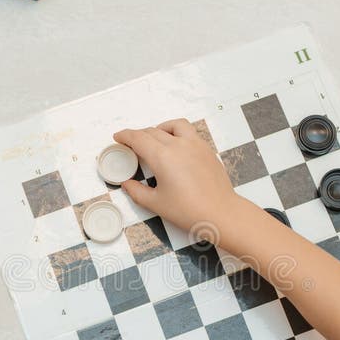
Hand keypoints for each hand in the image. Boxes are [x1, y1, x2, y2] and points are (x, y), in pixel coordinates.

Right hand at [114, 119, 242, 238]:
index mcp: (163, 157)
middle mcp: (179, 145)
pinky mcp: (207, 150)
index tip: (118, 137)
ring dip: (160, 128)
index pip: (138, 139)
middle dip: (139, 135)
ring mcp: (195, 145)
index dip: (125, 136)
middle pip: (153, 131)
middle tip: (132, 144)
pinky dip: (178, 133)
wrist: (220, 213)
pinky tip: (176, 147)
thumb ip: (137, 191)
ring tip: (155, 138)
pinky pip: (189, 132)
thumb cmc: (189, 211)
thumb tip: (127, 184)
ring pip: (174, 125)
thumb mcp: (156, 203)